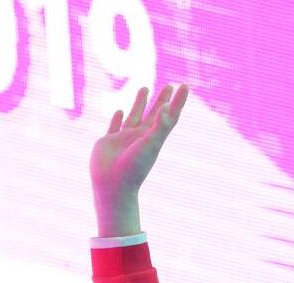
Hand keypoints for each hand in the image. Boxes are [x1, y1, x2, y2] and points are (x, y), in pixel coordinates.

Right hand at [90, 82, 188, 206]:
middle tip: (169, 86)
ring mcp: (125, 139)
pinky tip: (120, 111)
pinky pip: (114, 126)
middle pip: (154, 114)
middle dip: (162, 100)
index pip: (168, 115)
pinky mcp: (108, 142)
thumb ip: (160, 126)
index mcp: (153, 138)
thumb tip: (168, 107)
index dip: (177, 101)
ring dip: (140, 103)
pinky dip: (117, 118)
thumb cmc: (134, 167)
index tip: (185, 85)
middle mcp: (141, 137)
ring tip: (145, 88)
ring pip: (134, 116)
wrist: (113, 186)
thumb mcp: (150, 144)